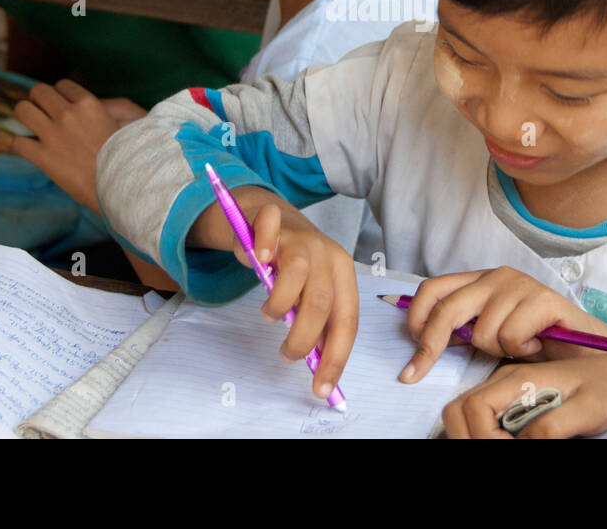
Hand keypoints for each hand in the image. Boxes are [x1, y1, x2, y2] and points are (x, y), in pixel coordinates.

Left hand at [11, 79, 145, 210]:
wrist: (121, 185)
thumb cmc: (129, 155)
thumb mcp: (130, 121)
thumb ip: (113, 107)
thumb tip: (99, 104)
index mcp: (88, 103)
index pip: (63, 85)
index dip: (61, 94)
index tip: (62, 104)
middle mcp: (67, 114)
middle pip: (38, 91)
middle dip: (39, 100)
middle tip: (44, 112)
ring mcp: (52, 135)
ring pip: (22, 110)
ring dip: (26, 116)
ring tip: (32, 126)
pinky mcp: (43, 157)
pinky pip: (18, 142)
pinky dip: (22, 145)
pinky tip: (31, 149)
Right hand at [230, 196, 359, 400]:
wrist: (271, 217)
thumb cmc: (293, 264)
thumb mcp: (311, 291)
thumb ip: (316, 319)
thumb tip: (318, 363)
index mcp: (343, 273)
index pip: (347, 320)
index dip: (335, 357)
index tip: (321, 388)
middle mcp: (326, 253)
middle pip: (322, 302)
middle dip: (303, 339)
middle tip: (288, 355)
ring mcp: (299, 236)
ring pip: (296, 273)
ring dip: (279, 304)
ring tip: (269, 314)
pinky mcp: (271, 220)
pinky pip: (269, 228)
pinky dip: (264, 245)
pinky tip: (258, 260)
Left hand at [400, 267, 606, 383]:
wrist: (586, 346)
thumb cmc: (536, 340)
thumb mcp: (491, 331)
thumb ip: (462, 328)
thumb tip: (421, 339)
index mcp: (480, 280)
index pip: (434, 289)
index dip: (416, 319)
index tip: (410, 350)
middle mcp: (497, 276)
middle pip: (447, 309)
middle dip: (431, 346)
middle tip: (417, 373)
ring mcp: (520, 284)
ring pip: (481, 332)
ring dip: (497, 351)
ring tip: (518, 347)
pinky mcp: (542, 298)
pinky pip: (510, 336)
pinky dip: (520, 350)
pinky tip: (535, 345)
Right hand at [442, 357, 606, 438]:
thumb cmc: (606, 392)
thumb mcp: (588, 411)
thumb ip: (554, 427)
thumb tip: (522, 442)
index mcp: (519, 379)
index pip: (474, 406)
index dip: (482, 437)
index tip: (508, 448)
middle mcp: (504, 383)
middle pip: (457, 411)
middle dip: (467, 439)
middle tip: (498, 453)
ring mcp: (505, 393)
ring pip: (465, 416)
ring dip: (474, 438)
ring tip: (504, 448)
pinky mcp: (511, 404)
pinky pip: (483, 420)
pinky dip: (484, 436)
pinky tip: (506, 443)